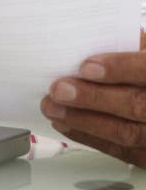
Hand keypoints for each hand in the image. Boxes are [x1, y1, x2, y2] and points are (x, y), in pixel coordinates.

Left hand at [41, 32, 145, 166]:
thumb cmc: (145, 68)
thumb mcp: (145, 49)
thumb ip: (125, 44)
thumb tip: (84, 38)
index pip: (145, 69)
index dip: (118, 68)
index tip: (86, 67)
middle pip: (135, 105)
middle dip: (93, 98)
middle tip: (59, 90)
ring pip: (125, 132)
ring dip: (83, 120)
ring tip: (53, 108)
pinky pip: (120, 151)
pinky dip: (89, 137)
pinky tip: (65, 124)